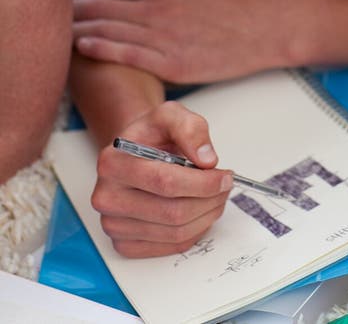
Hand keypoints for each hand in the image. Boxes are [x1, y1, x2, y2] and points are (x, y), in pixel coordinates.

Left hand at [72, 0, 294, 83]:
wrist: (270, 25)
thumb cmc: (237, 0)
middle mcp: (157, 5)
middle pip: (100, 5)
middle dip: (73, 7)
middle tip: (53, 10)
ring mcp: (164, 34)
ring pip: (108, 29)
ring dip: (79, 28)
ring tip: (58, 30)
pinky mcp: (173, 62)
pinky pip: (127, 54)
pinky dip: (101, 48)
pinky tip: (82, 46)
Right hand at [92, 101, 230, 257]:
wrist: (135, 153)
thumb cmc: (151, 137)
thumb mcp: (170, 115)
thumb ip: (190, 129)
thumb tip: (207, 159)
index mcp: (113, 162)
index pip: (165, 181)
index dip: (202, 182)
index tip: (225, 176)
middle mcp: (107, 197)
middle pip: (172, 211)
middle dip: (209, 200)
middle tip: (225, 187)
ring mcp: (113, 225)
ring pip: (175, 232)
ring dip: (206, 216)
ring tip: (216, 197)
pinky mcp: (125, 244)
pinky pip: (171, 246)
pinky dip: (195, 231)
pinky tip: (200, 212)